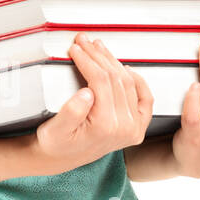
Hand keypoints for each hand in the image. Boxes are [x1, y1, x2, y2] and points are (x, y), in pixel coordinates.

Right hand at [29, 33, 153, 175]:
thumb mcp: (55, 130)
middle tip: (85, 41)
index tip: (76, 48)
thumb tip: (86, 92)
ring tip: (98, 48)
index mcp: (106, 127)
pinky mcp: (136, 126)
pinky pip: (145, 98)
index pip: (101, 81)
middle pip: (116, 79)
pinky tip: (125, 67)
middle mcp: (125, 128)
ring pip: (128, 83)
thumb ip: (71, 112)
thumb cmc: (56, 143)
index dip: (87, 60)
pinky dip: (137, 80)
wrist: (61, 158)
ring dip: (113, 62)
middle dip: (98, 56)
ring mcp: (134, 128)